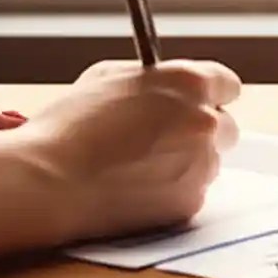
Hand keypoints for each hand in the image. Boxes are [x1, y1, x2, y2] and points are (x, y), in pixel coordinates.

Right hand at [18, 59, 240, 241]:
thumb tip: (164, 85)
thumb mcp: (108, 76)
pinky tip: (136, 187)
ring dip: (186, 162)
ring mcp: (202, 164)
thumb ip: (151, 79)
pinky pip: (191, 192)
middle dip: (201, 130)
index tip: (198, 103)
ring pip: (208, 161)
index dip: (210, 94)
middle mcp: (205, 122)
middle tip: (167, 137)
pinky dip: (172, 191)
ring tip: (139, 166)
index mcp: (190, 83)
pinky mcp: (190, 202)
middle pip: (224, 126)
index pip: (228, 84)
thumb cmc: (70, 124)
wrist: (49, 180)